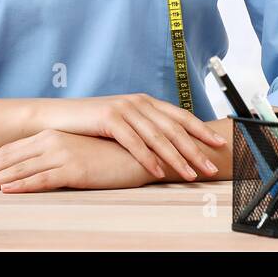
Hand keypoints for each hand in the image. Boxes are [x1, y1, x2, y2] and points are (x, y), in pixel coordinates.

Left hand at [0, 129, 158, 191]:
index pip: (11, 151)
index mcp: (50, 136)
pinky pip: (42, 179)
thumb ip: (55, 158)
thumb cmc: (107, 157)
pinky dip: (22, 186)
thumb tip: (34, 170)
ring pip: (20, 170)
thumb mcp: (76, 155)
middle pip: (8, 160)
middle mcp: (51, 141)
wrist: (140, 154)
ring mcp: (62, 154)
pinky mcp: (74, 169)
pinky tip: (6, 191)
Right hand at [36, 94, 225, 180]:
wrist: (57, 116)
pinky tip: (159, 171)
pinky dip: (149, 158)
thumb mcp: (123, 123)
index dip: (202, 130)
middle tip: (212, 167)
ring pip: (158, 136)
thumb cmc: (91, 124)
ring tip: (192, 175)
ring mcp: (124, 108)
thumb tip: (170, 147)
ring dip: (178, 158)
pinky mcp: (109, 118)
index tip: (220, 143)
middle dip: (196, 149)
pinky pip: (134, 142)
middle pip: (175, 128)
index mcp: (146, 102)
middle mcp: (139, 102)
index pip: (180, 116)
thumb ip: (144, 130)